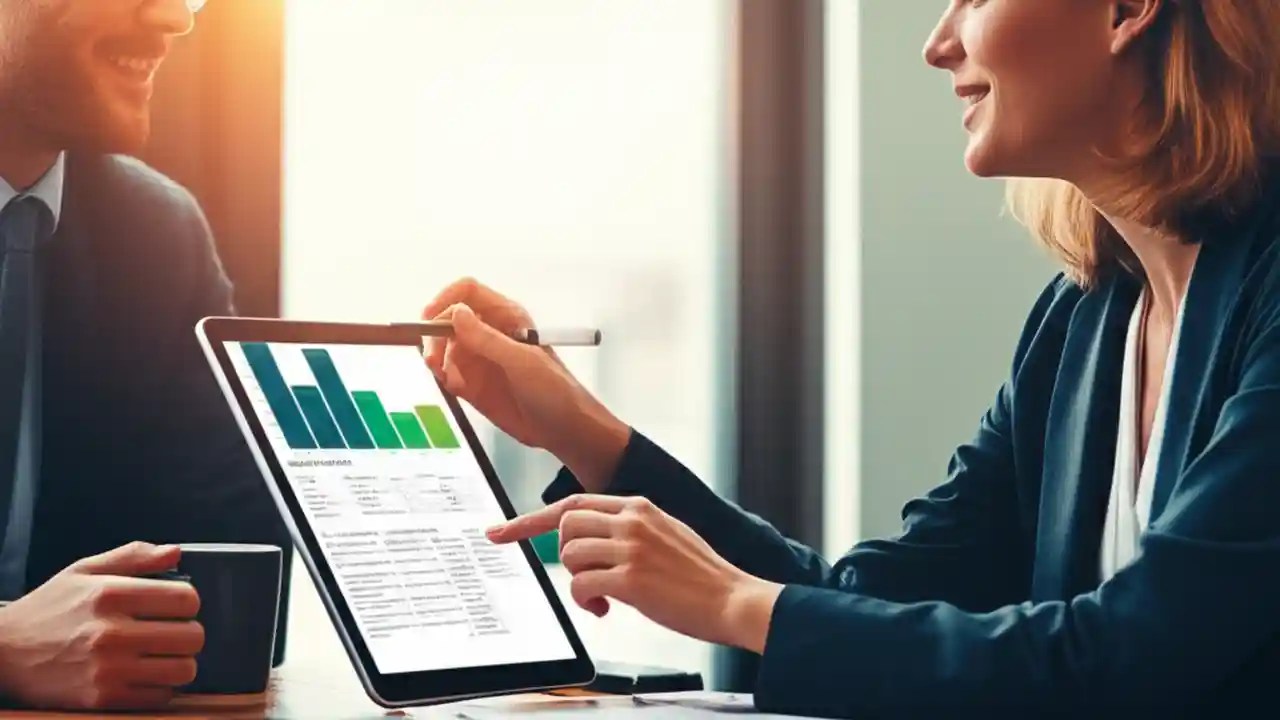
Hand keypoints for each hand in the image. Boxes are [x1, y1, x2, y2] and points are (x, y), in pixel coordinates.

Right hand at [0, 542, 203, 709]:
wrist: (1, 654)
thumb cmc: (47, 609)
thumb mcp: (84, 571)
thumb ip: (133, 557)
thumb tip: (175, 552)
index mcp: (110, 595)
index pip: (186, 599)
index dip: (188, 602)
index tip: (176, 606)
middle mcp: (110, 633)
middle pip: (191, 637)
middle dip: (188, 632)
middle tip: (172, 632)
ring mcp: (106, 671)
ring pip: (183, 670)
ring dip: (179, 662)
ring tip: (162, 655)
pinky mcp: (101, 700)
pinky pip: (160, 697)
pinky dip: (160, 687)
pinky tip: (143, 675)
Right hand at [423, 277, 630, 489]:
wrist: (564, 428)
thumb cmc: (554, 389)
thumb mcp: (521, 361)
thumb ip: (487, 338)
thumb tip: (455, 313)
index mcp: (505, 316)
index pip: (468, 292)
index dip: (446, 299)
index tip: (429, 319)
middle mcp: (489, 333)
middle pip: (448, 320)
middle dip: (435, 337)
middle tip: (434, 360)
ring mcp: (480, 358)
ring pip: (443, 347)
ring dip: (439, 360)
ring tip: (451, 379)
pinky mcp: (474, 383)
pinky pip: (448, 373)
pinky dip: (446, 378)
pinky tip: (458, 388)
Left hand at [487, 494, 783, 652]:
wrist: (732, 599)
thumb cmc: (701, 575)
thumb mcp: (666, 534)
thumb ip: (630, 530)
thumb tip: (594, 543)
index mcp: (639, 506)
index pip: (574, 503)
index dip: (532, 519)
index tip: (501, 531)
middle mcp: (632, 520)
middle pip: (565, 525)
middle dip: (566, 556)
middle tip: (589, 577)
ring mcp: (631, 548)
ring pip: (569, 555)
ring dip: (579, 581)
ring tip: (604, 598)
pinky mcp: (631, 579)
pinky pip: (581, 586)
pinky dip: (587, 603)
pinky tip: (608, 609)